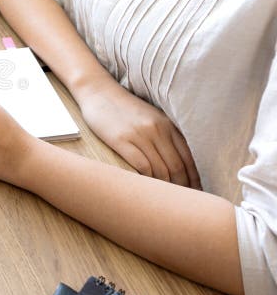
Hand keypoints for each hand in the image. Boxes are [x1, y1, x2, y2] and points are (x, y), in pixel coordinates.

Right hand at [75, 78, 200, 188]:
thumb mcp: (150, 117)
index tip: (196, 192)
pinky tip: (146, 187)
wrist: (98, 92)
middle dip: (182, 187)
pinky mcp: (121, 140)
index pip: (189, 157)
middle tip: (182, 203)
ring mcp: (139, 134)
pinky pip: (141, 166)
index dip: (195, 178)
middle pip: (177, 166)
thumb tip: (178, 164)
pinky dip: (147, 180)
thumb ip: (165, 135)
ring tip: (164, 200)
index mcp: (167, 125)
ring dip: (165, 187)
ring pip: (161, 169)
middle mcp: (157, 129)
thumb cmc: (123, 109)